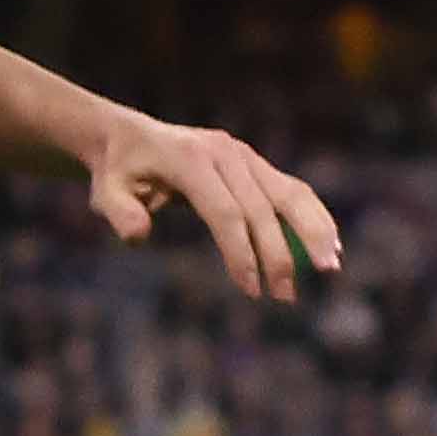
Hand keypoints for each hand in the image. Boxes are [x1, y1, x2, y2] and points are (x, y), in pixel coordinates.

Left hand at [75, 108, 342, 306]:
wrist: (129, 138)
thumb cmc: (117, 173)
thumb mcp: (104, 193)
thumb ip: (118, 213)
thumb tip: (138, 237)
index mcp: (191, 159)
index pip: (225, 212)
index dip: (241, 252)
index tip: (250, 290)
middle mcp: (225, 153)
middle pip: (262, 207)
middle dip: (277, 254)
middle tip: (285, 297)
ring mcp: (245, 156)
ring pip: (290, 193)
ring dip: (314, 231)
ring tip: (331, 268)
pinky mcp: (256, 164)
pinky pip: (292, 190)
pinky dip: (314, 217)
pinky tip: (330, 246)